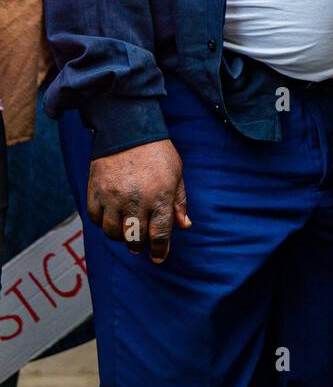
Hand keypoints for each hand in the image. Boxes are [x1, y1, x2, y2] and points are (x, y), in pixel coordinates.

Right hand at [87, 139, 190, 262]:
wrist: (126, 129)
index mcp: (159, 197)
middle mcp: (136, 200)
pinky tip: (110, 217)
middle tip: (139, 244)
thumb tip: (184, 225)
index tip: (158, 257)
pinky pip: (95, 219)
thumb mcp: (176, 174)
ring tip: (125, 230)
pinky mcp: (95, 191)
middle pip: (135, 238)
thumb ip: (179, 202)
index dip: (160, 250)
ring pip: (113, 232)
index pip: (160, 235)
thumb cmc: (156, 153)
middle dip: (138, 245)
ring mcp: (113, 197)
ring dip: (120, 236)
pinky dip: (102, 223)